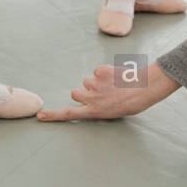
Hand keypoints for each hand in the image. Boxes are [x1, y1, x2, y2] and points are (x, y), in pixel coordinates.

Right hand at [36, 62, 179, 120]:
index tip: (40, 116)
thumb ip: (99, 107)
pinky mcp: (101, 71)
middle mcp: (92, 99)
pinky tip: (116, 76)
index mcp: (95, 112)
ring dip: (96, 82)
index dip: (53, 115)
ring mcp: (95, 84)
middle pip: (76, 93)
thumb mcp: (114, 112)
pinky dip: (104, 72)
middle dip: (84, 92)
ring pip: (87, 80)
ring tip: (112, 85)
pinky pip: (97, 70)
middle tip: (100, 93)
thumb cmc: (133, 102)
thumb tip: (93, 100)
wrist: (146, 87)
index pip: (69, 114)